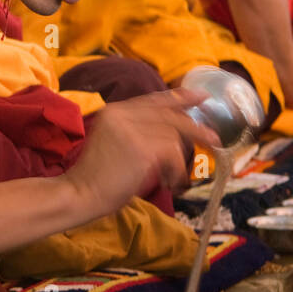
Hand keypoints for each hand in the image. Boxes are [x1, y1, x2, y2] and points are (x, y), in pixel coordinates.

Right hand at [64, 89, 217, 219]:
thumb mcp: (114, 144)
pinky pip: (173, 154)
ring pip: (173, 137)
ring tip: (174, 179)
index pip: (152, 100)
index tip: (200, 97)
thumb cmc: (96, 178)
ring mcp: (131, 130)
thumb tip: (171, 133)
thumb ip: (136, 132)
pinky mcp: (141, 148)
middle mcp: (122, 115)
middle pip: (169, 115)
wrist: (79, 194)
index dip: (179, 97)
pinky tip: (169, 183)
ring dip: (179, 161)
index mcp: (114, 111)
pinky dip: (176, 171)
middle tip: (214, 138)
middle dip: (195, 127)